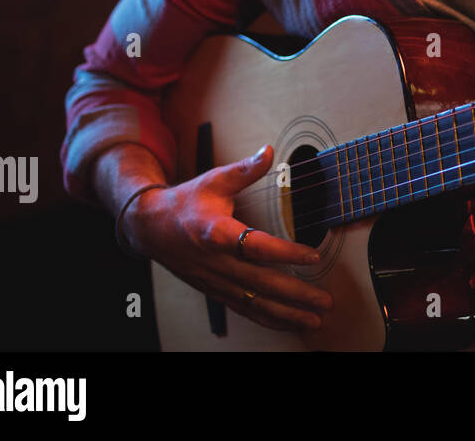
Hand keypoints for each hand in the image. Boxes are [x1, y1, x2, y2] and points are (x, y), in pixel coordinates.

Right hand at [122, 145, 331, 331]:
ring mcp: (216, 280)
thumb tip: (267, 151)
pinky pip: (244, 309)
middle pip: (260, 282)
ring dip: (287, 314)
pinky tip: (291, 323)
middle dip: (295, 294)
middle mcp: (217, 261)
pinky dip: (269, 319)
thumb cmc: (186, 202)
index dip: (286, 252)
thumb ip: (245, 170)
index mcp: (216, 232)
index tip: (314, 255)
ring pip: (254, 302)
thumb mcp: (214, 180)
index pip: (256, 246)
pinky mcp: (215, 291)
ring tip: (315, 320)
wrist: (149, 228)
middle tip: (325, 301)